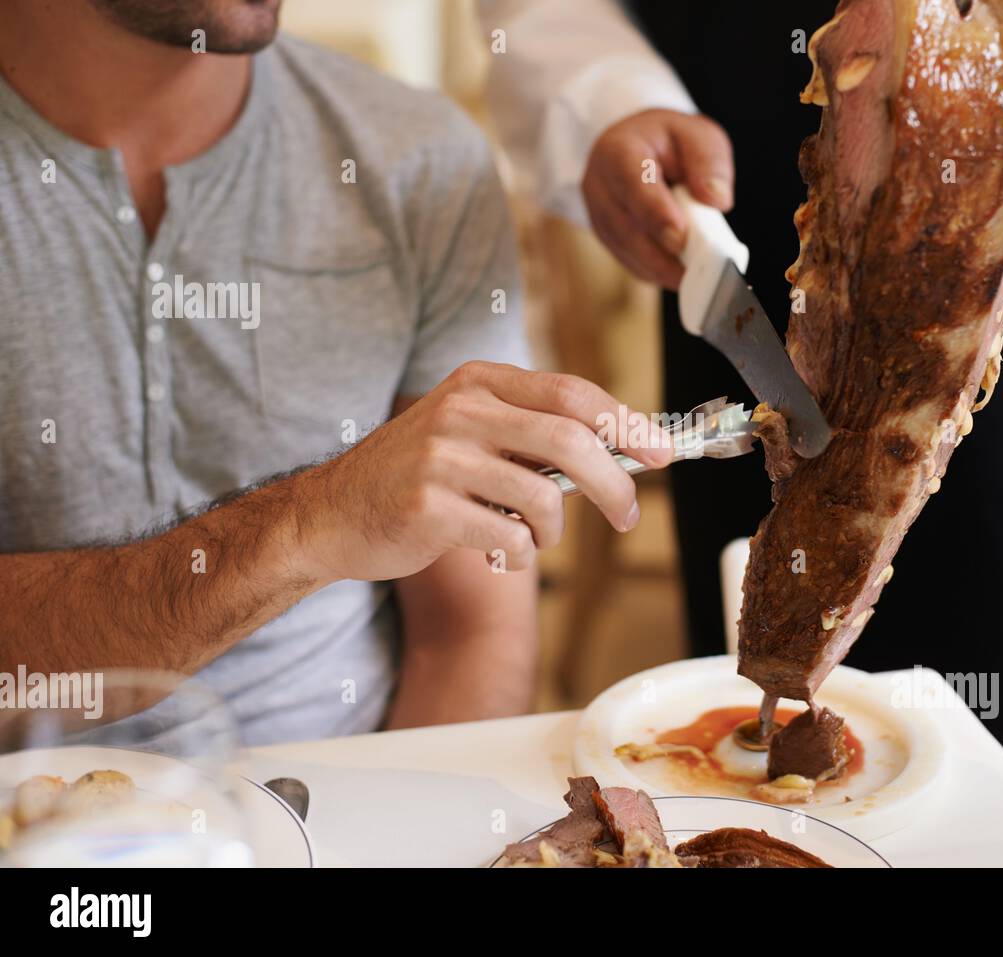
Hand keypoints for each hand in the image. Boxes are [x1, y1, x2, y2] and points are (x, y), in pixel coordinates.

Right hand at [295, 362, 673, 581]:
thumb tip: (621, 451)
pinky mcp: (428, 506)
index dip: (625, 423)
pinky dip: (519, 556)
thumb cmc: (417, 478)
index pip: (572, 393)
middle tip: (629, 516)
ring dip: (552, 530)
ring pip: (543, 498)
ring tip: (532, 536)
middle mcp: (461, 410)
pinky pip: (509, 538)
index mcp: (480, 382)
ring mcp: (441, 457)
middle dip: (614, 484)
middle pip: (570, 441)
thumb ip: (532, 434)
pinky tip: (497, 553)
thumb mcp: (471, 433)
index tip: (662, 452)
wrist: (332, 514)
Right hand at [582, 109, 734, 288]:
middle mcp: (599, 185)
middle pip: (625, 228)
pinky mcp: (606, 237)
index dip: (655, 214)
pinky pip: (628, 261)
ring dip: (658, 269)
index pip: (633, 184)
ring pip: (625, 250)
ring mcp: (598, 214)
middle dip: (659, 256)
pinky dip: (654, 272)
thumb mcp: (697, 135)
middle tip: (692, 274)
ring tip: (692, 279)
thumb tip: (717, 200)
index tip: (680, 239)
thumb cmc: (670, 142)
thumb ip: (709, 162)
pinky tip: (677, 275)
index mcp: (619, 151)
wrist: (640, 147)